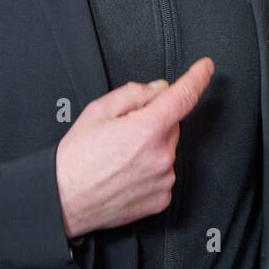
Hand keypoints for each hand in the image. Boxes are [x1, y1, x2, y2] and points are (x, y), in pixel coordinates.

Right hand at [55, 56, 213, 238]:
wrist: (62, 200)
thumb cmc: (76, 159)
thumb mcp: (98, 111)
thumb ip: (135, 93)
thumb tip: (159, 89)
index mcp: (147, 129)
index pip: (184, 95)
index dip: (198, 77)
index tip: (205, 68)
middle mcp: (161, 155)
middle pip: (171, 125)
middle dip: (154, 122)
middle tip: (124, 133)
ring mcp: (163, 179)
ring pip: (167, 150)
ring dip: (152, 148)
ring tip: (120, 158)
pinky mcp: (161, 198)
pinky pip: (164, 174)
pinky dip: (151, 170)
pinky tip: (126, 174)